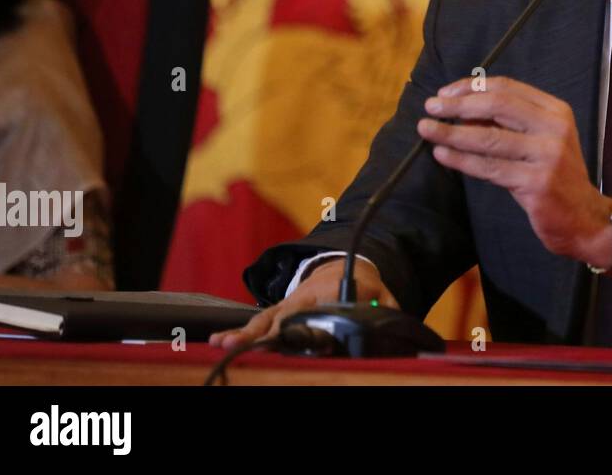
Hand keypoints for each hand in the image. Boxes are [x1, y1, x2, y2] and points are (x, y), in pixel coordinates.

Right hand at [208, 257, 396, 349]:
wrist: (343, 264)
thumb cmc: (362, 284)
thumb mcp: (380, 292)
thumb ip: (386, 306)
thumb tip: (392, 322)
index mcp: (330, 289)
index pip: (317, 306)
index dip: (309, 321)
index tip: (303, 339)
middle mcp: (303, 296)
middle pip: (284, 316)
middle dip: (268, 333)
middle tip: (251, 346)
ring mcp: (287, 304)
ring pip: (264, 319)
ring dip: (245, 333)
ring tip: (224, 344)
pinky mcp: (277, 312)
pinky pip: (257, 322)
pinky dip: (239, 332)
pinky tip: (219, 342)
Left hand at [418, 75, 611, 266]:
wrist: (585, 219)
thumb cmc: (557, 177)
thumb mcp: (541, 141)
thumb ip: (510, 123)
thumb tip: (462, 109)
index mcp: (556, 111)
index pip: (508, 87)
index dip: (472, 86)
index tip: (445, 92)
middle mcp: (554, 128)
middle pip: (498, 105)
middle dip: (458, 104)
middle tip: (431, 107)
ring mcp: (547, 155)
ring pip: (489, 137)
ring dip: (452, 132)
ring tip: (426, 129)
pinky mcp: (536, 183)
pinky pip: (489, 168)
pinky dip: (461, 160)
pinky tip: (442, 155)